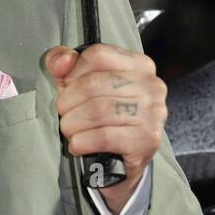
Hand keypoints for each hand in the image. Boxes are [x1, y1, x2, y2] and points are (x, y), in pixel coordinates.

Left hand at [45, 43, 166, 212]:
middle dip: (67, 103)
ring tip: (69, 130)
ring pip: (97, 111)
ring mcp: (152, 113)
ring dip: (72, 124)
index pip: (96, 55)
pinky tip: (78, 145)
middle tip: (64, 114)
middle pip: (92, 84)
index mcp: (138, 64)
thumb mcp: (77, 83)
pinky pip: (104, 136)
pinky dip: (82, 142)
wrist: (120, 159)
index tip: (66, 87)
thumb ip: (62, 63)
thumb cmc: (100, 115)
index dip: (72, 73)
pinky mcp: (146, 139)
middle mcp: (150, 85)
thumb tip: (62, 61)